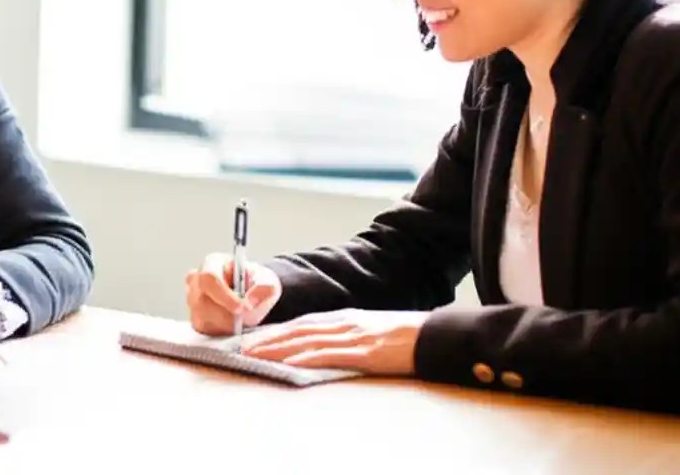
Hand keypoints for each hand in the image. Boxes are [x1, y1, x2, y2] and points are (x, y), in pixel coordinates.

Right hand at [185, 252, 281, 335]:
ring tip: (241, 319)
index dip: (224, 296)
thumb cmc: (256, 283)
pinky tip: (233, 325)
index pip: (209, 279)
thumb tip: (251, 299)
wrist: (252, 295)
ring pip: (203, 319)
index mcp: (211, 264)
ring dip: (226, 325)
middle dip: (227, 315)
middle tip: (246, 317)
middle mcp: (196, 281)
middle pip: (202, 302)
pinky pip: (205, 330)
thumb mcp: (268, 281)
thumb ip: (264, 289)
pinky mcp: (195, 319)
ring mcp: (192, 301)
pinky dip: (222, 332)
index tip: (242, 308)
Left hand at [244, 308, 428, 375]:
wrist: (434, 335)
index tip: (258, 338)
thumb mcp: (371, 328)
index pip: (304, 323)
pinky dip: (305, 357)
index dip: (279, 330)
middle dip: (269, 339)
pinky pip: (328, 355)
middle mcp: (344, 323)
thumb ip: (348, 333)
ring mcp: (353, 337)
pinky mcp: (363, 352)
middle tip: (244, 348)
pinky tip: (289, 362)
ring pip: (306, 341)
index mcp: (346, 318)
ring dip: (278, 348)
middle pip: (298, 329)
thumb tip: (326, 344)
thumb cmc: (406, 335)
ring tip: (255, 356)